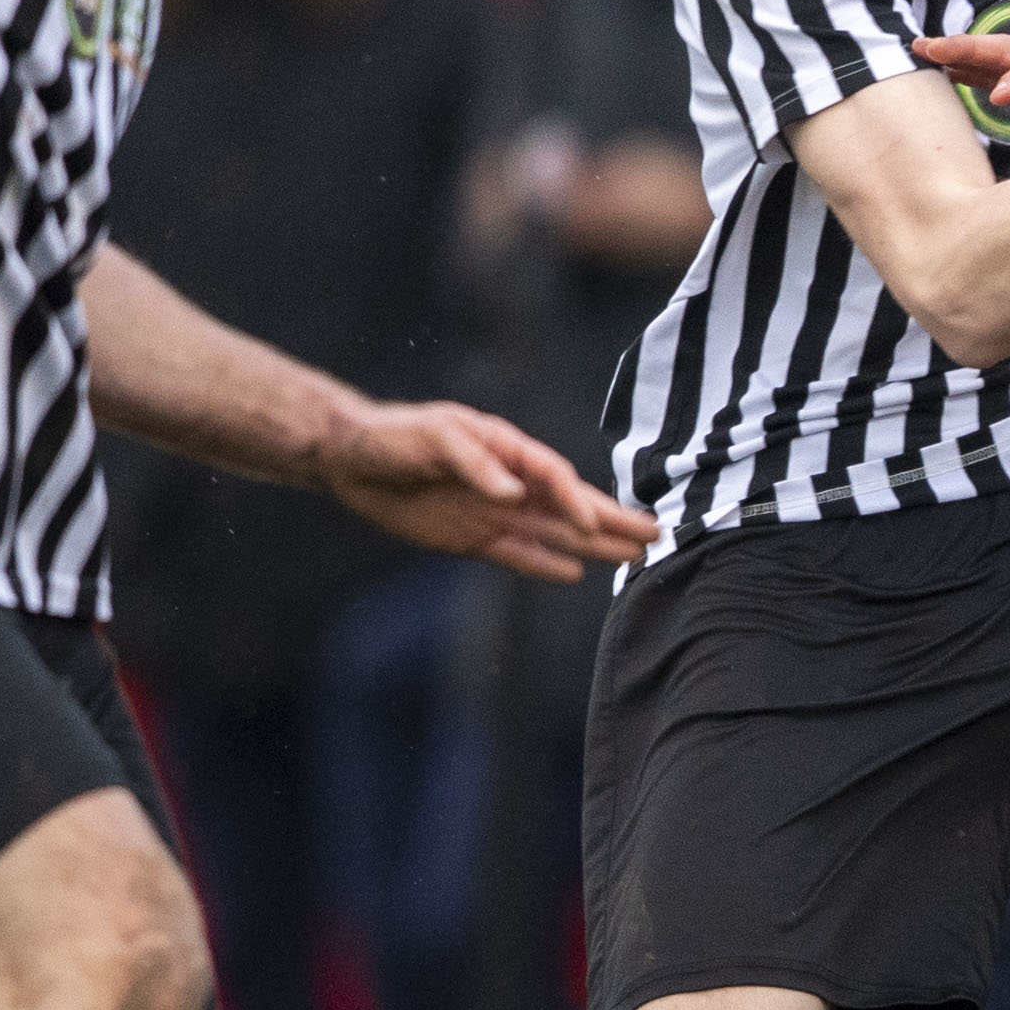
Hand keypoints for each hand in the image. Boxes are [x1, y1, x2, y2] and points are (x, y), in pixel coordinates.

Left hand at [321, 401, 659, 580]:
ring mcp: (495, 513)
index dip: (576, 500)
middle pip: (570, 507)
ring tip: (635, 556)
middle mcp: (510, 482)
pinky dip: (546, 565)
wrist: (352, 458)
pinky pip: (519, 555)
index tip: (596, 523)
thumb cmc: (394, 436)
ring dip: (594, 545)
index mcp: (506, 449)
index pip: (553, 477)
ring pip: (555, 534)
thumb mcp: (432, 437)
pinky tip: (577, 573)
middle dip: (613, 521)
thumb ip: (475, 462)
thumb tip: (514, 494)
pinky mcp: (473, 538)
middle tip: (658, 535)